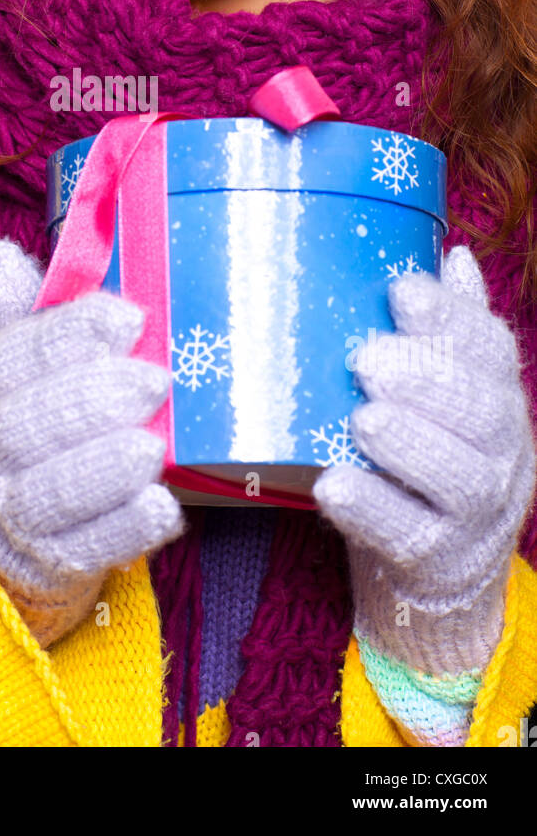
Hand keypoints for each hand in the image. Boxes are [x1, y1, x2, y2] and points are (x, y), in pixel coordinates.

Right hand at [0, 238, 184, 646]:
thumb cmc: (26, 424)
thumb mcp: (16, 367)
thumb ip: (21, 316)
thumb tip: (4, 255)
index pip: (16, 357)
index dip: (71, 335)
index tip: (127, 318)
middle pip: (31, 424)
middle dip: (94, 399)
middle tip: (155, 380)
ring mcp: (13, 513)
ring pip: (51, 492)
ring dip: (104, 467)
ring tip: (151, 446)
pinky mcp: (50, 564)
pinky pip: (85, 550)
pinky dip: (124, 530)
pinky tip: (161, 507)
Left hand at [314, 245, 536, 675]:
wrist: (439, 578)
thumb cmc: (426, 464)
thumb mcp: (445, 398)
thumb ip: (450, 333)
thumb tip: (454, 257)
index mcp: (500, 398)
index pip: (489, 350)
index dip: (449, 318)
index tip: (401, 291)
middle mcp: (503, 453)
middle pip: (480, 411)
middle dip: (425, 379)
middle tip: (367, 360)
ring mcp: (477, 514)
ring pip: (458, 476)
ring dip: (408, 442)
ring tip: (362, 419)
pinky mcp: (438, 562)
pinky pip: (408, 535)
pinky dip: (371, 509)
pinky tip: (333, 485)